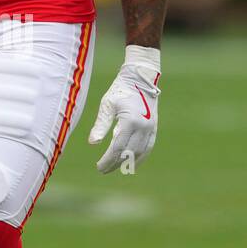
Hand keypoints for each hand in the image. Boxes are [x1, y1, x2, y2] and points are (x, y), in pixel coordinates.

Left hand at [88, 56, 160, 173]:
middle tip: (102, 169)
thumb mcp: (107, 105)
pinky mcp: (153, 128)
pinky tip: (131, 163)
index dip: (108, 160)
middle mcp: (143, 127)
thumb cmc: (120, 90)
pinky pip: (148, 148)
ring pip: (139, 153)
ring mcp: (150, 128)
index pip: (117, 148)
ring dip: (127, 163)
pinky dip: (140, 158)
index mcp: (130, 121)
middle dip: (115, 164)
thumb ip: (101, 125)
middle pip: (128, 153)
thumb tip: (93, 143)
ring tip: (114, 167)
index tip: (98, 167)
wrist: (141, 78)